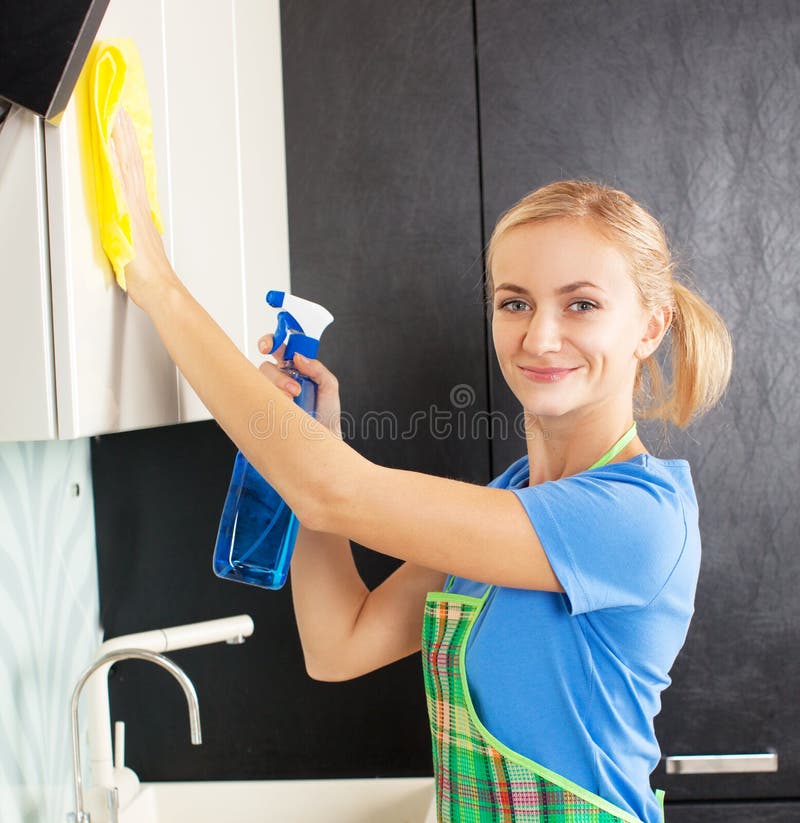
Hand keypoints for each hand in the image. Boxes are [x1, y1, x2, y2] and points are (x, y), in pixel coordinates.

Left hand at [109, 107, 175, 308]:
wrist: (161, 289)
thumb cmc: (153, 277)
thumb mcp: (142, 248)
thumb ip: (137, 232)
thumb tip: (136, 226)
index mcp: (142, 211)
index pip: (133, 169)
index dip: (129, 145)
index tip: (125, 122)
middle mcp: (139, 206)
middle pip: (130, 161)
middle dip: (125, 134)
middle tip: (121, 108)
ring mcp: (134, 209)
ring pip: (126, 165)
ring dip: (121, 139)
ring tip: (117, 116)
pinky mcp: (128, 215)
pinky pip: (120, 181)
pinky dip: (115, 161)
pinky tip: (109, 146)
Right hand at [257, 334, 342, 438]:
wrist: (321, 443)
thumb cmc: (326, 416)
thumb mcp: (329, 387)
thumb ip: (318, 369)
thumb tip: (298, 356)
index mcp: (293, 370)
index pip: (277, 349)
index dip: (269, 342)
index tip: (268, 347)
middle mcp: (278, 381)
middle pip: (265, 367)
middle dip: (278, 377)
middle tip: (295, 390)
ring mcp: (268, 396)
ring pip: (258, 384)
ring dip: (275, 391)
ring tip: (292, 404)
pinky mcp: (260, 411)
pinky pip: (252, 402)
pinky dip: (264, 404)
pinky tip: (278, 411)